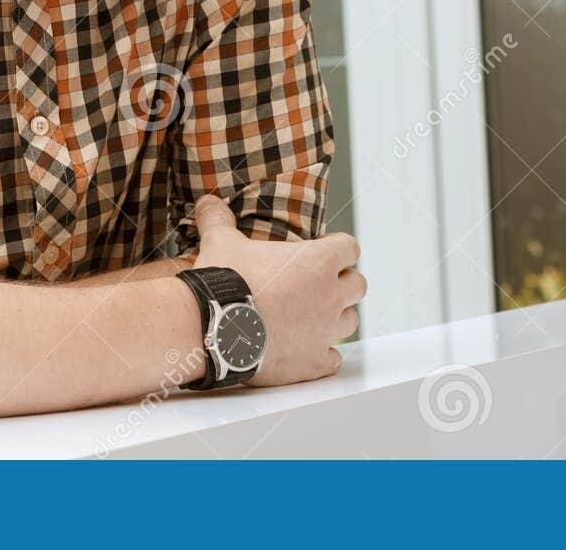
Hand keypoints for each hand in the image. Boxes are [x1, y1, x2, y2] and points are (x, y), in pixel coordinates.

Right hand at [189, 196, 364, 387]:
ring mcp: (325, 331)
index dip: (338, 248)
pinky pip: (333, 359)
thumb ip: (219, 219)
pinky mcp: (314, 362)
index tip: (322, 252)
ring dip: (336, 318)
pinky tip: (305, 350)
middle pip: (357, 285)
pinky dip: (323, 355)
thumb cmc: (224, 283)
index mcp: (317, 261)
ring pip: (350, 321)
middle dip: (342, 283)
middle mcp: (330, 295)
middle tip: (318, 285)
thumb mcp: (220, 241)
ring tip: (313, 317)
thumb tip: (207, 202)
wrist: (214, 329)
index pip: (350, 248)